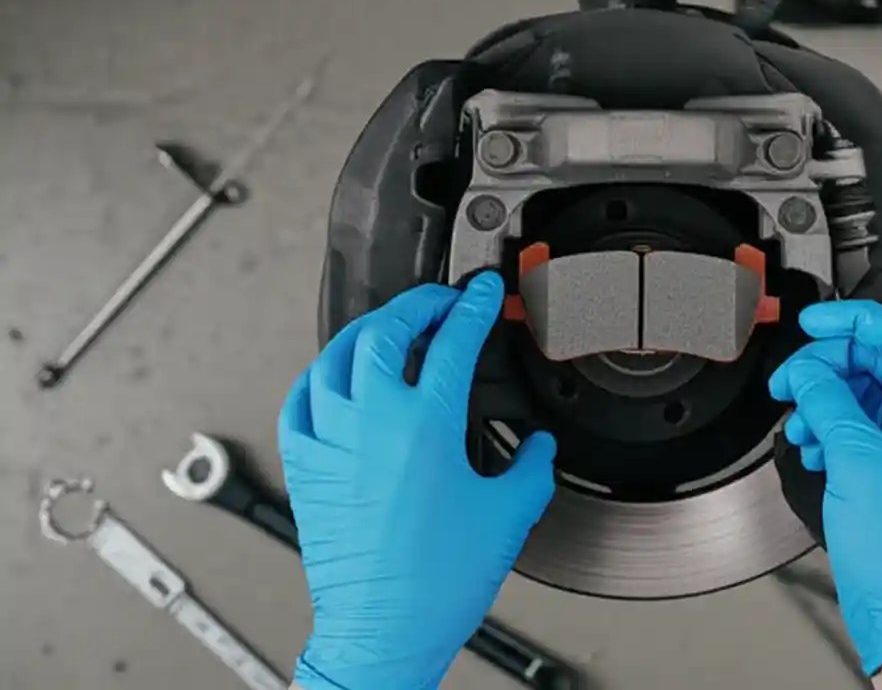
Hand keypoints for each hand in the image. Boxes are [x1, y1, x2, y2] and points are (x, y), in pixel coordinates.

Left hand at [278, 273, 556, 689]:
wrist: (383, 630)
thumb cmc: (434, 582)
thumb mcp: (507, 516)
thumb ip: (531, 469)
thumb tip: (537, 449)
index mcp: (425, 425)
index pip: (452, 341)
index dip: (473, 308)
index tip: (483, 296)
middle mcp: (370, 422)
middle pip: (385, 331)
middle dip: (417, 305)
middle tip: (440, 303)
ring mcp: (330, 441)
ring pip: (336, 357)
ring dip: (366, 331)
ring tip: (387, 327)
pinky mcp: (305, 466)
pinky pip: (300, 402)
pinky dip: (319, 378)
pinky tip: (333, 378)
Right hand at [768, 300, 881, 674]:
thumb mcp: (857, 461)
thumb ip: (830, 403)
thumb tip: (808, 371)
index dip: (856, 321)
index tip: (815, 323)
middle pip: (876, 367)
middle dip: (827, 370)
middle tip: (791, 381)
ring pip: (861, 399)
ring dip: (823, 404)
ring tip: (800, 423)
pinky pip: (857, 432)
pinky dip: (828, 432)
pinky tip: (812, 446)